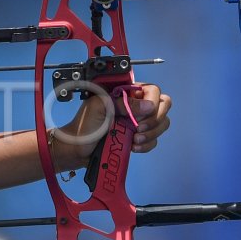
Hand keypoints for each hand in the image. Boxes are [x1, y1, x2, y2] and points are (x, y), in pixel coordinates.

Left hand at [53, 82, 171, 169]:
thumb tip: (150, 105)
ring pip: (162, 123)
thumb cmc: (84, 125)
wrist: (77, 149)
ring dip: (152, 133)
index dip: (152, 101)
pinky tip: (133, 147)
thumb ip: (123, 103)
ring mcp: (138, 123)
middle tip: (139, 128)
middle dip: (155, 118)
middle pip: (163, 105)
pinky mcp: (138, 138)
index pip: (152, 90)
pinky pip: (154, 140)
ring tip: (134, 140)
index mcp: (126, 94)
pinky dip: (147, 144)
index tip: (140, 115)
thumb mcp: (100, 107)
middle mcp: (136, 106)